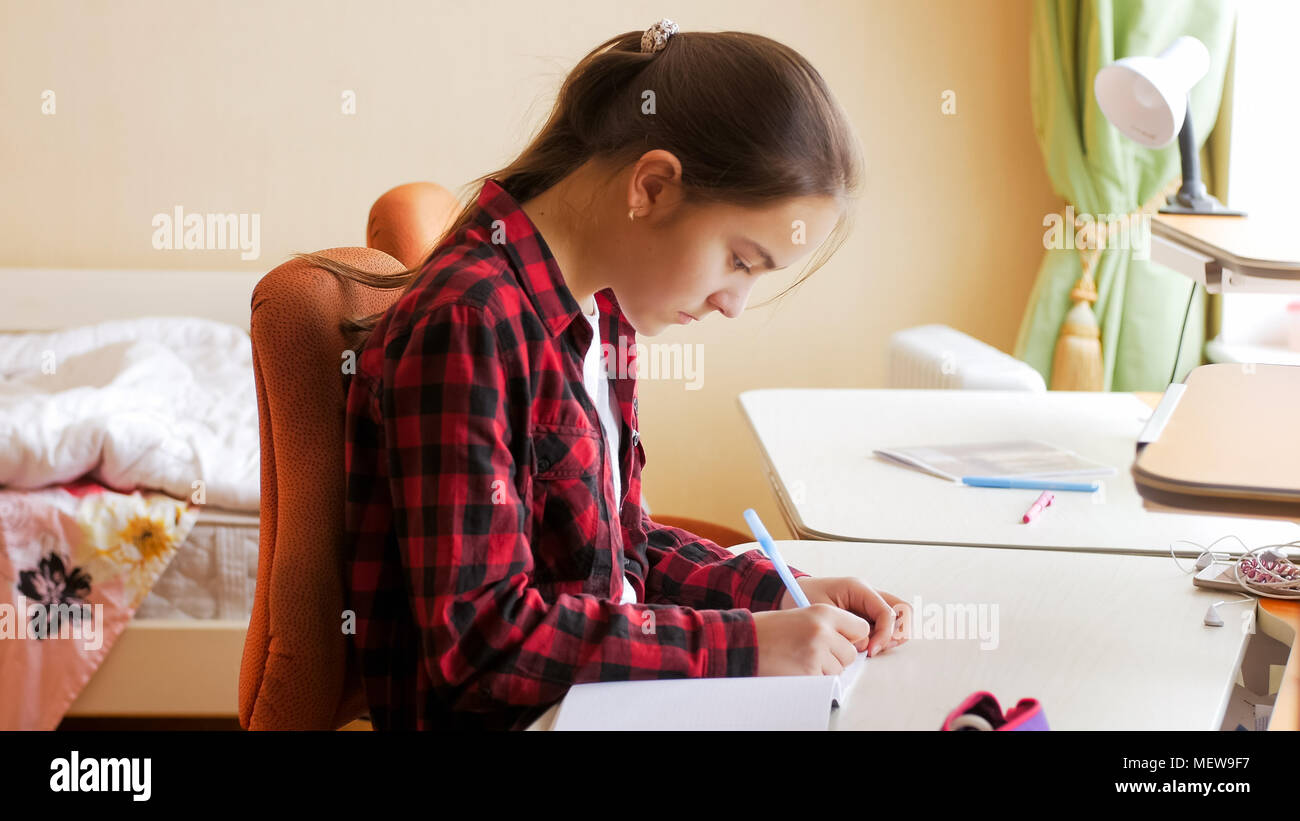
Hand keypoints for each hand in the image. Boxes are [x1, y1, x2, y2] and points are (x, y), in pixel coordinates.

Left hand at [776, 577, 911, 656]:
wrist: (790, 595)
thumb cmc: (802, 598)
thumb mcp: (822, 612)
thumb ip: (846, 628)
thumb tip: (866, 645)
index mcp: (859, 588)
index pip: (888, 611)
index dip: (885, 634)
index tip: (871, 650)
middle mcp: (869, 594)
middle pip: (903, 610)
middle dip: (897, 633)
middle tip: (877, 649)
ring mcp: (869, 604)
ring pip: (898, 620)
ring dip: (891, 637)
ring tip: (871, 649)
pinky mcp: (866, 615)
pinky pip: (885, 627)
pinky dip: (882, 639)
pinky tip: (866, 647)